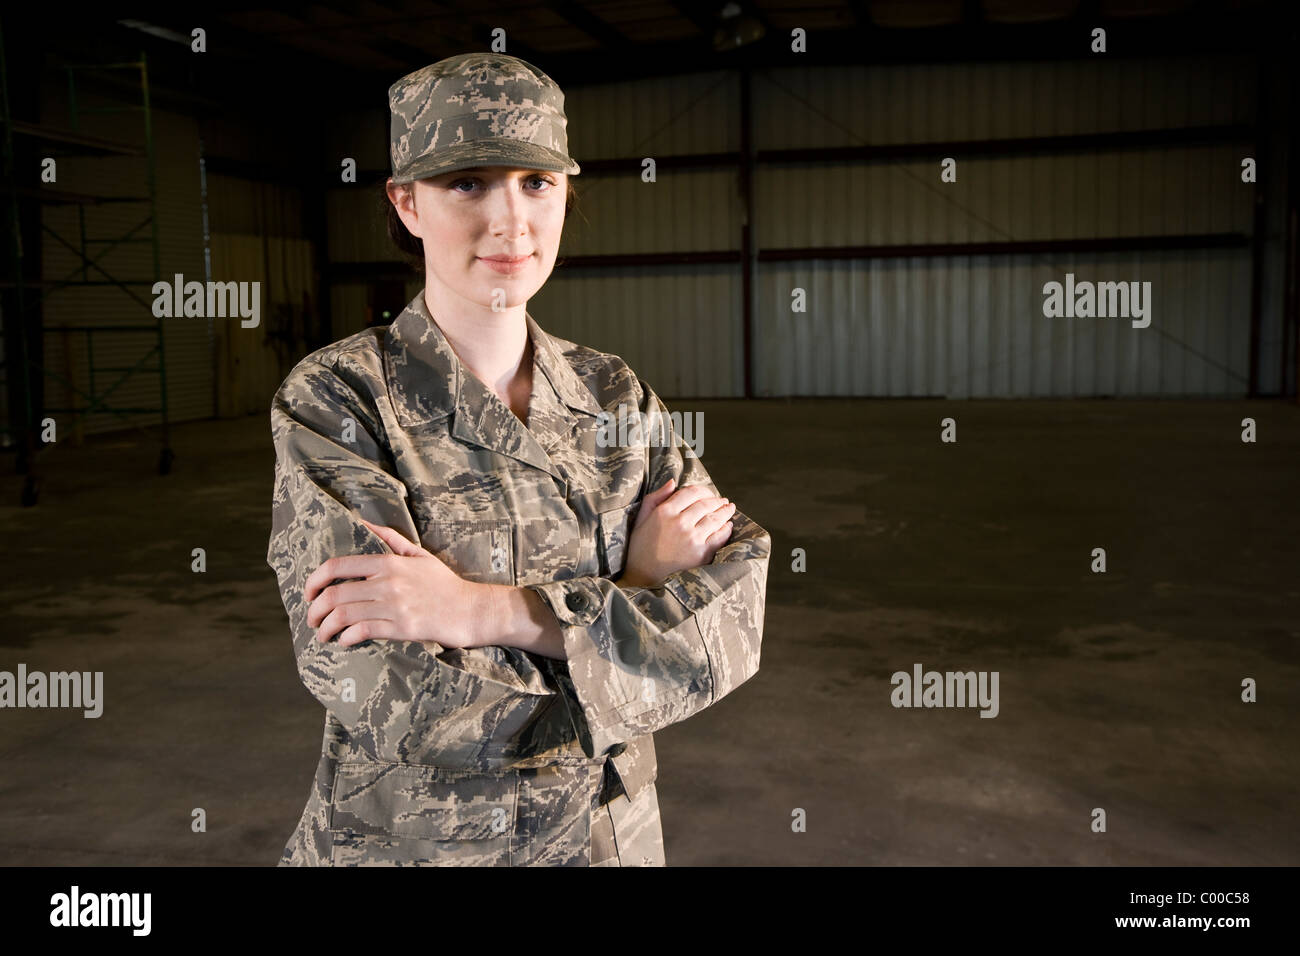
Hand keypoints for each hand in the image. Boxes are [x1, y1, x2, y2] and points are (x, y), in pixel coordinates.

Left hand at [304, 518, 485, 648]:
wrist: (471, 610)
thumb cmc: (444, 583)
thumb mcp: (419, 555)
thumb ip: (390, 538)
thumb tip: (363, 523)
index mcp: (389, 561)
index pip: (338, 566)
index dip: (314, 580)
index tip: (308, 592)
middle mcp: (388, 582)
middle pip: (335, 594)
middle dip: (315, 609)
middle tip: (312, 618)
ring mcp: (395, 605)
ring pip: (344, 615)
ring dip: (326, 627)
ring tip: (322, 634)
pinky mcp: (402, 627)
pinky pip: (362, 632)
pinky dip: (346, 637)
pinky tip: (344, 641)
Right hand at [619, 477, 734, 587]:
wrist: (642, 576)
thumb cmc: (640, 547)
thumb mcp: (641, 518)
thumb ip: (656, 497)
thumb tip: (673, 482)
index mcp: (664, 511)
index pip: (692, 492)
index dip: (703, 490)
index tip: (708, 493)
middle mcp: (680, 522)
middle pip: (706, 504)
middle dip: (717, 500)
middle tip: (723, 501)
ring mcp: (692, 538)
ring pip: (715, 518)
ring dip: (725, 512)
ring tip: (730, 509)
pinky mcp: (701, 553)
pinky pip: (719, 537)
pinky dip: (726, 529)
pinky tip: (728, 525)